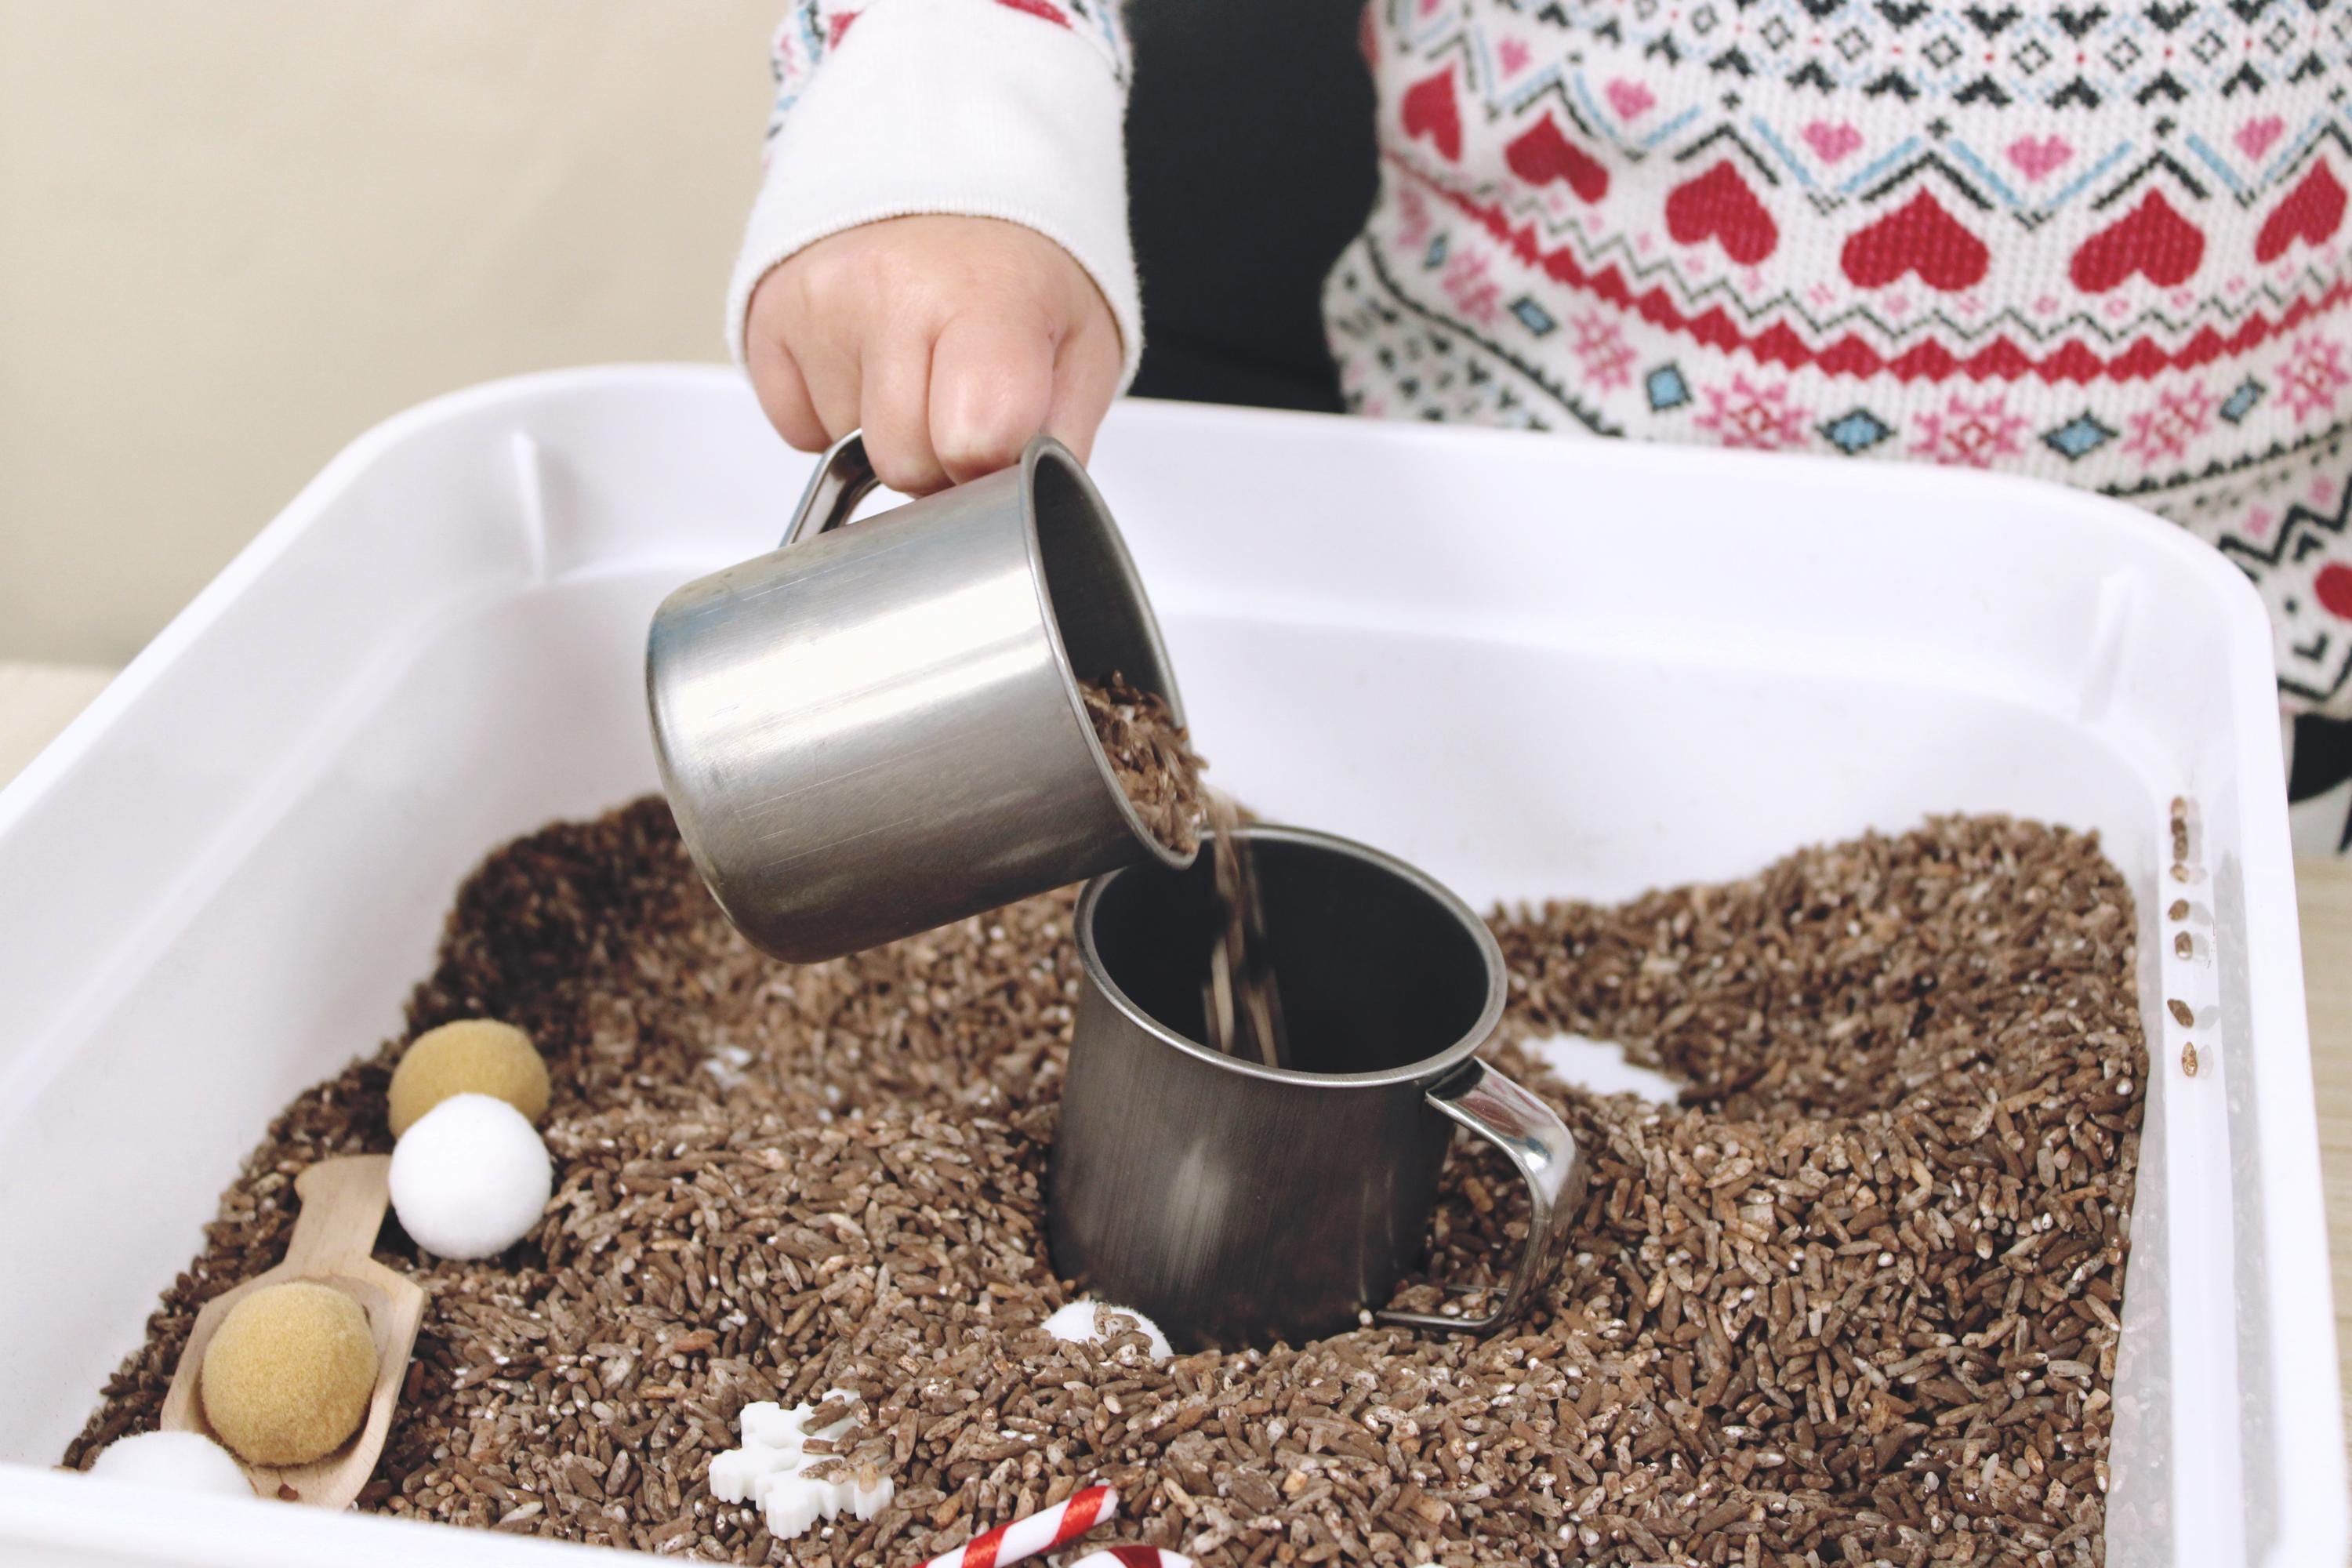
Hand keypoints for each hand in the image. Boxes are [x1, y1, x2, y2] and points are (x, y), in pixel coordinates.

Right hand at [745, 215, 1123, 494]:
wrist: (947, 182)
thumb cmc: (1017, 272)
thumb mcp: (1081, 346)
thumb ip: (1059, 437)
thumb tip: (1018, 506)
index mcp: (988, 294)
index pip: (975, 437)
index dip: (989, 464)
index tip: (1002, 439)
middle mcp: (891, 289)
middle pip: (905, 463)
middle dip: (937, 456)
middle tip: (960, 397)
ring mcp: (819, 302)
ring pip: (847, 450)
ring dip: (883, 432)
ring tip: (915, 362)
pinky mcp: (767, 317)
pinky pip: (795, 429)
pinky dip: (830, 416)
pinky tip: (866, 362)